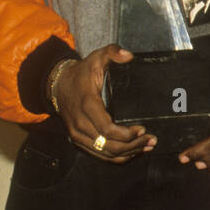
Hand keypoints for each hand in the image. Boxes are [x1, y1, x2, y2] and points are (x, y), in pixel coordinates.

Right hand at [54, 44, 154, 162]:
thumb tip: (128, 55)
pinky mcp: (79, 140)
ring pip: (104, 153)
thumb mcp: (96, 57)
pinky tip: (132, 152)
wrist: (58, 85)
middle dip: (132, 146)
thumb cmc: (81, 73)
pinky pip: (98, 154)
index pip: (106, 128)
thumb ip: (112, 52)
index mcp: (87, 105)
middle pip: (108, 145)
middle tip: (151, 140)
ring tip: (147, 146)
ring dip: (127, 153)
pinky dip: (116, 156)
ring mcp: (78, 135)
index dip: (125, 134)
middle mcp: (81, 124)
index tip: (142, 129)